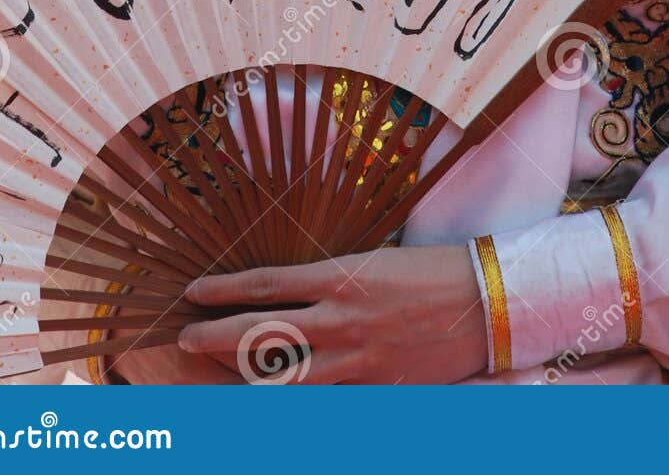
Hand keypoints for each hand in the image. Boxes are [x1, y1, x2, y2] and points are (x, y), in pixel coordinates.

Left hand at [179, 245, 488, 383]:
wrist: (484, 301)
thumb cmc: (431, 270)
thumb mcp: (373, 264)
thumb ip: (331, 282)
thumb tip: (291, 293)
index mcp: (339, 277)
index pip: (264, 284)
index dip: (223, 289)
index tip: (193, 292)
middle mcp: (339, 319)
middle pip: (259, 332)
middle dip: (215, 336)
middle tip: (184, 338)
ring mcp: (355, 359)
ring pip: (282, 378)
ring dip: (244, 379)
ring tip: (218, 381)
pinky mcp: (373, 388)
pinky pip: (323, 400)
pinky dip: (296, 402)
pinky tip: (276, 404)